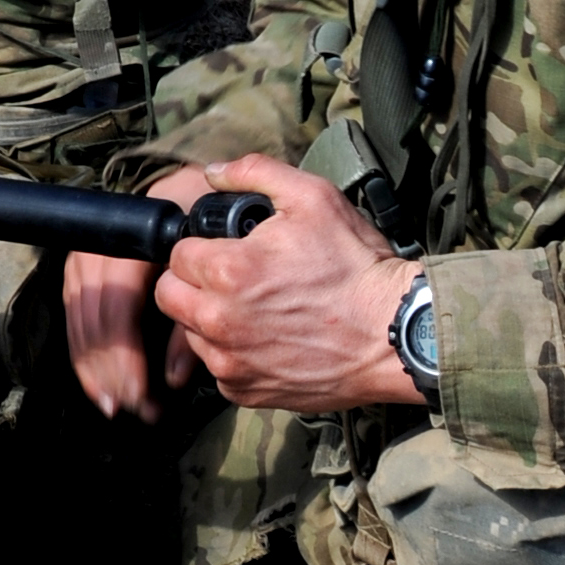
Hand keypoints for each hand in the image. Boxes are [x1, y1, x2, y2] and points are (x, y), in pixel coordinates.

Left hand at [66, 156, 419, 427]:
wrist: (395, 333)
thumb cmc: (357, 265)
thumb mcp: (313, 197)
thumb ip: (254, 172)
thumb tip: (213, 172)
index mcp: (227, 270)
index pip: (176, 255)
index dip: (199, 247)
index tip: (224, 250)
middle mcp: (219, 322)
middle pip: (169, 297)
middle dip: (191, 283)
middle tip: (230, 277)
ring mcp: (232, 363)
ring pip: (191, 335)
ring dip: (210, 320)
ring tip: (254, 309)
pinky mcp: (248, 392)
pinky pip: (219, 370)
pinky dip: (234, 356)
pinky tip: (267, 340)